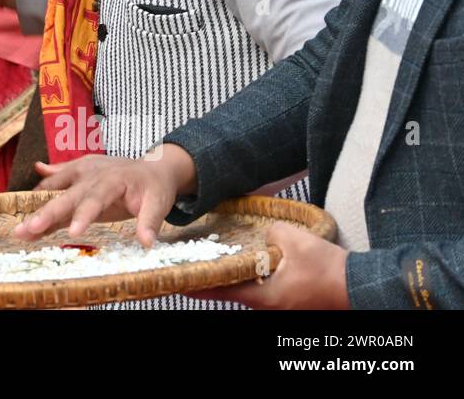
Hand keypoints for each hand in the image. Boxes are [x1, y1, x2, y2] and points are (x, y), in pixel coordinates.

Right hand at [13, 146, 194, 246]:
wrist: (151, 167)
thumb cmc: (153, 188)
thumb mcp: (159, 203)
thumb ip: (150, 221)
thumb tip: (146, 243)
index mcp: (112, 179)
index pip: (95, 199)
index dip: (83, 215)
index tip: (73, 233)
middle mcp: (91, 174)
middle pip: (66, 195)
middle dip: (47, 213)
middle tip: (28, 229)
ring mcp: (79, 172)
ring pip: (53, 189)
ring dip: (35, 207)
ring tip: (20, 228)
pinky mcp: (73, 173)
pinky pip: (53, 184)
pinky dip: (38, 194)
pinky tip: (21, 203)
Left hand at [189, 223, 349, 308]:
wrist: (360, 285)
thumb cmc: (328, 269)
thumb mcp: (294, 240)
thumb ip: (271, 233)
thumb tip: (266, 234)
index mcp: (263, 297)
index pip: (220, 291)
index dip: (198, 284)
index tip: (179, 279)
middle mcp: (268, 307)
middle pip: (233, 292)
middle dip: (216, 278)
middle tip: (197, 264)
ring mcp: (281, 307)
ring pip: (251, 292)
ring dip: (237, 278)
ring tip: (222, 261)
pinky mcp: (293, 303)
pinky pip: (267, 290)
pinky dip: (256, 278)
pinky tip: (254, 264)